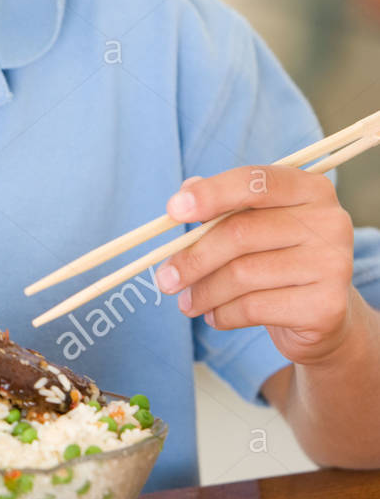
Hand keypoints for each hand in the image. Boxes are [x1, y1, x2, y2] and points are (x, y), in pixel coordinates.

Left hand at [156, 164, 356, 365]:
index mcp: (310, 188)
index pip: (255, 181)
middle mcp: (329, 221)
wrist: (321, 316)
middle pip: (240, 232)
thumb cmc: (278, 259)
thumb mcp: (252, 226)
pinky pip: (254, 308)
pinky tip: (215, 316)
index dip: (211, 193)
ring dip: (204, 292)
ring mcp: (333, 264)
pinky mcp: (326, 306)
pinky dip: (223, 314)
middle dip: (193, 258)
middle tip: (164, 279)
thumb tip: (184, 192)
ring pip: (243, 274)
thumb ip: (221, 206)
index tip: (172, 211)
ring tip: (187, 303)